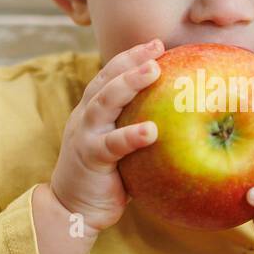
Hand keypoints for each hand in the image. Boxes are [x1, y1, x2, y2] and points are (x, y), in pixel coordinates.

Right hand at [48, 38, 163, 235]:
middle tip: (157, 48)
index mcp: (93, 110)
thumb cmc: (106, 177)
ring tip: (153, 71)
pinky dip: (130, 135)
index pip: (110, 74)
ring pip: (104, 102)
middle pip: (106, 79)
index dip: (131, 56)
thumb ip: (137, 128)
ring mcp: (85, 135)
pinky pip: (111, 144)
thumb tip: (183, 119)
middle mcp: (86, 117)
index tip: (157, 45)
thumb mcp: (120, 147)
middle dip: (131, 60)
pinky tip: (151, 131)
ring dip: (128, 84)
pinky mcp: (89, 158)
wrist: (71, 209)